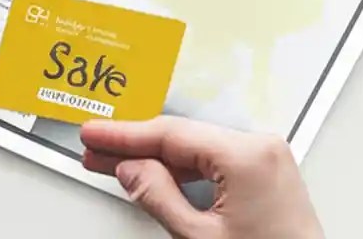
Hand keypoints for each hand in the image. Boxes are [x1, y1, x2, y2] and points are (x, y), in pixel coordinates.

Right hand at [81, 117, 323, 238]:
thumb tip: (132, 169)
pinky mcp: (267, 174)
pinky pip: (215, 163)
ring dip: (157, 159)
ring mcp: (267, 159)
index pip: (171, 133)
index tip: (95, 135)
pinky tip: (156, 175)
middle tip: (96, 150)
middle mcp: (261, 148)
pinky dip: (184, 171)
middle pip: (183, 138)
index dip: (125, 135)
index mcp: (247, 155)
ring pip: (197, 150)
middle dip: (135, 147)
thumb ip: (159, 197)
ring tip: (117, 166)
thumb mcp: (200, 238)